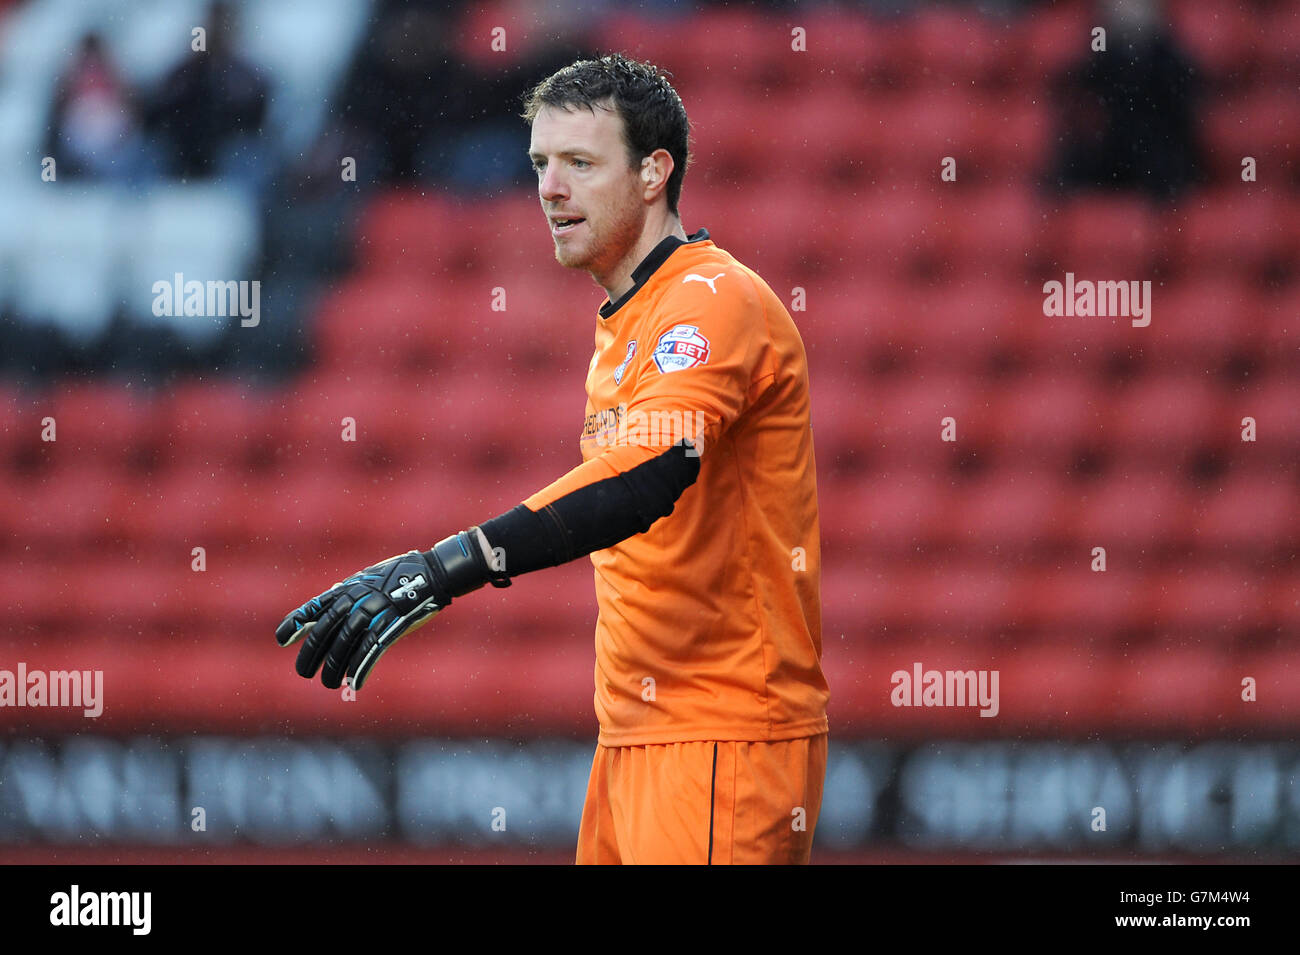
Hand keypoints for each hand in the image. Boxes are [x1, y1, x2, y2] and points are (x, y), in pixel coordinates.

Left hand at [276, 550, 448, 690]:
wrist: (432, 574)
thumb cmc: (400, 577)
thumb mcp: (367, 579)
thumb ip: (346, 593)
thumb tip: (326, 604)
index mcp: (348, 589)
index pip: (315, 607)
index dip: (296, 623)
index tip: (281, 639)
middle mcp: (356, 600)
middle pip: (325, 631)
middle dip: (312, 654)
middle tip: (303, 672)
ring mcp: (373, 613)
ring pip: (345, 645)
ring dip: (335, 668)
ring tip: (329, 683)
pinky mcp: (391, 625)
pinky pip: (371, 650)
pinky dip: (361, 668)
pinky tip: (354, 683)